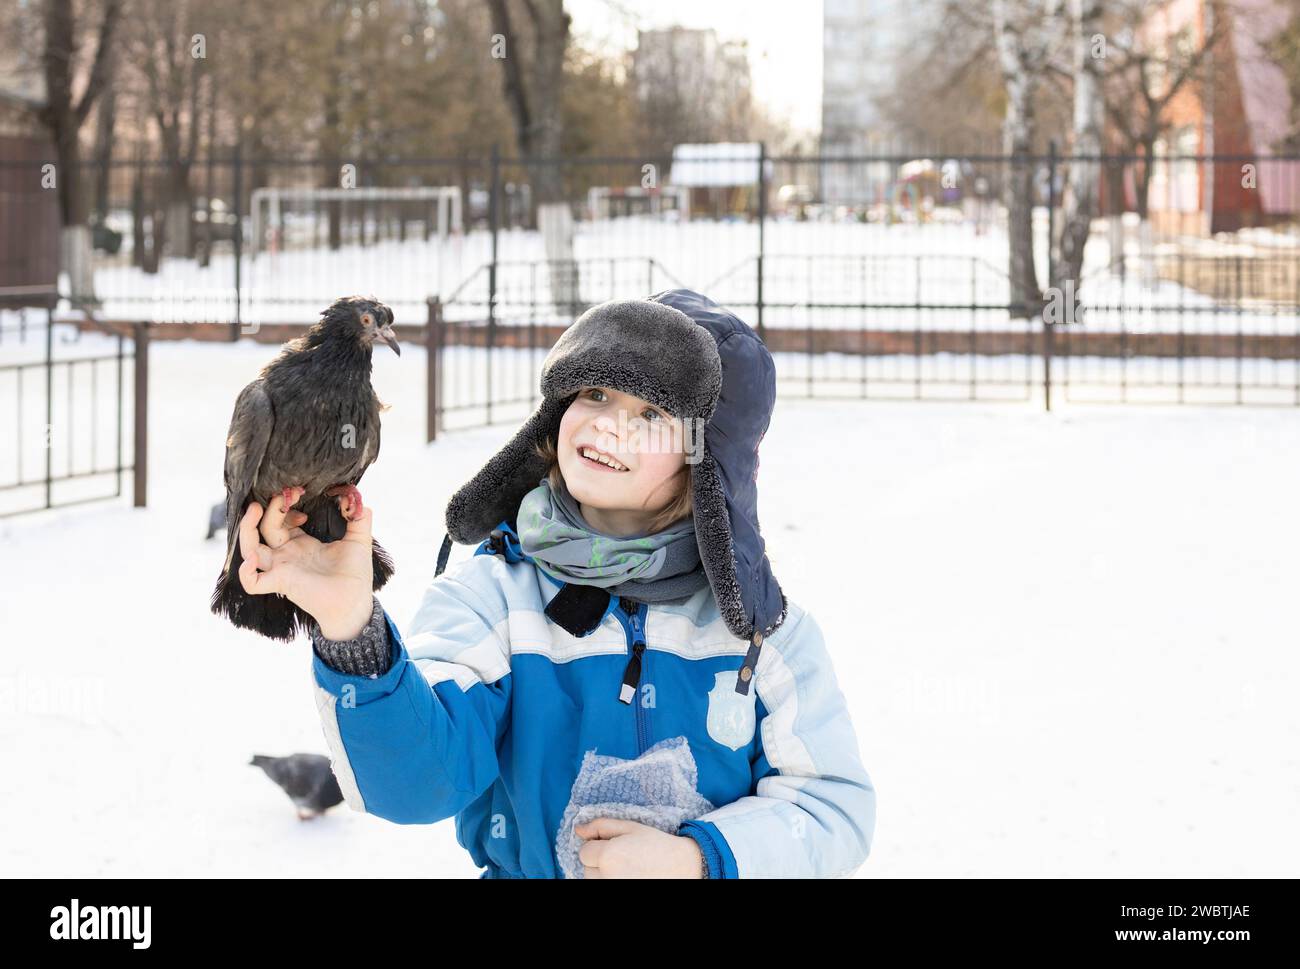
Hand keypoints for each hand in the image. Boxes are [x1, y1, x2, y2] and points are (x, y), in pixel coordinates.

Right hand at [237, 488, 374, 639]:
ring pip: (250, 549)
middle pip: (264, 528)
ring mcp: (281, 569)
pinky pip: (252, 582)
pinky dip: (246, 571)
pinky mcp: (281, 583)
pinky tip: (253, 557)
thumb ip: (359, 517)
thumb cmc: (355, 575)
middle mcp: (287, 555)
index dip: (286, 507)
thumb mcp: (359, 540)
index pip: (281, 521)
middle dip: (271, 508)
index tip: (302, 500)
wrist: (355, 602)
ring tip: (254, 509)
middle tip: (285, 494)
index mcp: (301, 544)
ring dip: (247, 528)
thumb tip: (355, 496)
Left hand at [575, 819, 704, 877]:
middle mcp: (607, 878)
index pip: (584, 852)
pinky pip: (604, 887)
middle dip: (600, 863)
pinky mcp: (619, 898)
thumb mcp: (630, 827)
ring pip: (593, 882)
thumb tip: (578, 829)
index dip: (598, 847)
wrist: (682, 868)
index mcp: (608, 855)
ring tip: (626, 870)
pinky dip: (611, 882)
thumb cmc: (656, 845)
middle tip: (624, 858)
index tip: (615, 846)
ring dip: (603, 876)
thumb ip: (601, 826)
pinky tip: (628, 877)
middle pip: (587, 870)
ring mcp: (613, 890)